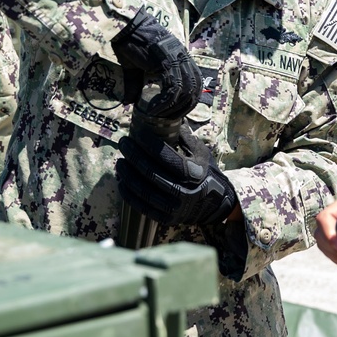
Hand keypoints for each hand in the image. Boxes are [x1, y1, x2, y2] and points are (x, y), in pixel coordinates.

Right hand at [111, 7, 200, 118]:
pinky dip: (164, 103)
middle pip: (195, 91)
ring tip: (158, 115)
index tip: (174, 113)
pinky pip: (172, 88)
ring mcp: (176, 60)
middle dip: (183, 109)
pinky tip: (153, 109)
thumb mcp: (134, 68)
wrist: (126, 27)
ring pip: (186, 91)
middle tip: (167, 118)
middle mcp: (183, 59)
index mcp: (181, 59)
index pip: (196, 85)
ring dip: (173, 108)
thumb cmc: (130, 44)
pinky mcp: (166, 62)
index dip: (188, 102)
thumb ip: (135, 85)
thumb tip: (128, 103)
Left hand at [117, 124, 236, 225]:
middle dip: (134, 156)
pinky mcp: (167, 218)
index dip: (148, 144)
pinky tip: (121, 182)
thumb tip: (167, 118)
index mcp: (193, 172)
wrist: (216, 205)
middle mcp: (183, 191)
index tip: (136, 133)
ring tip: (120, 162)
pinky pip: (142, 207)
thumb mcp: (201, 153)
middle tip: (124, 144)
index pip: (165, 156)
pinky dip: (129, 194)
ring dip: (128, 175)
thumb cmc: (207, 174)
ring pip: (144, 191)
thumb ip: (184, 137)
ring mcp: (174, 207)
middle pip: (151, 172)